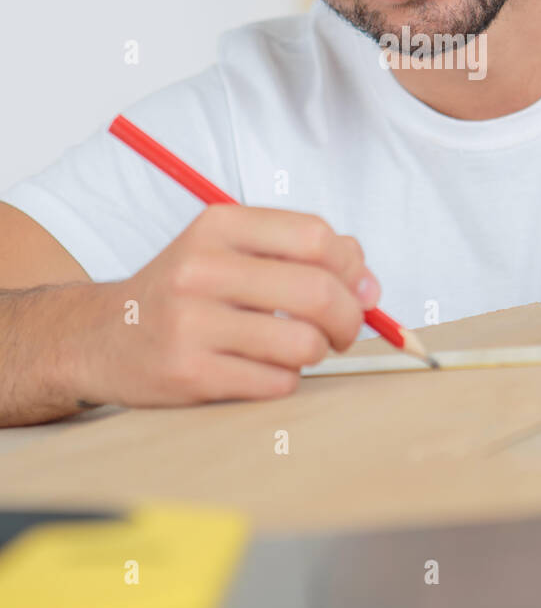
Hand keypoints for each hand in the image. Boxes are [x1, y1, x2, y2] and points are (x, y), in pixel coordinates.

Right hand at [71, 205, 380, 406]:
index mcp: (219, 225)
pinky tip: (264, 369)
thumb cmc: (185, 292)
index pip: (316, 236)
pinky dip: (286, 380)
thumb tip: (369, 284)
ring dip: (316, 352)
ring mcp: (192, 323)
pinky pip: (276, 382)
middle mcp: (202, 268)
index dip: (351, 266)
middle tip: (344, 330)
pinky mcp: (189, 374)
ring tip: (299, 349)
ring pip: (303, 343)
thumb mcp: (230, 249)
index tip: (356, 286)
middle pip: (317, 291)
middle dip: (349, 317)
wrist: (103, 336)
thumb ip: (300, 254)